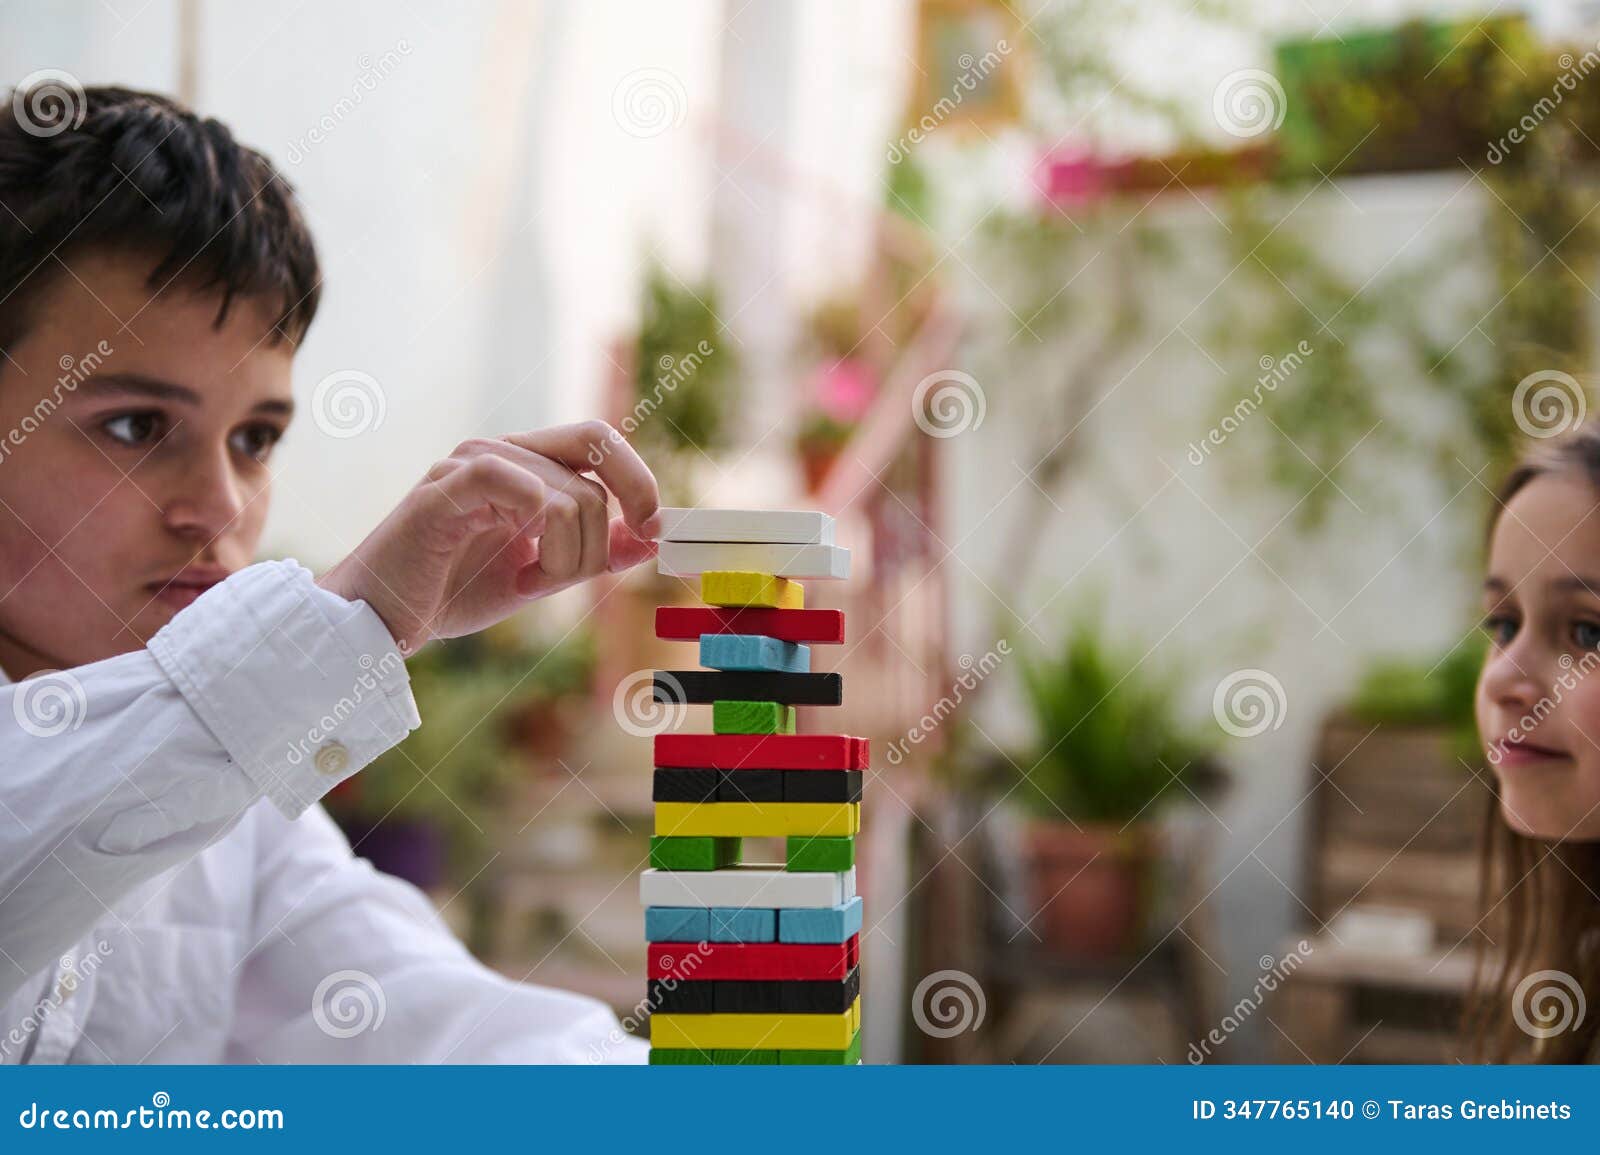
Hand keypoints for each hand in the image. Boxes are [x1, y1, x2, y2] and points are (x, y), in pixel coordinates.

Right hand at [316, 421, 660, 653]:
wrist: (380, 621)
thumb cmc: (451, 593)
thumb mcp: (540, 575)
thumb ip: (593, 553)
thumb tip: (654, 535)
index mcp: (523, 463)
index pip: (597, 439)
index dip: (638, 479)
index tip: (653, 530)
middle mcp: (501, 451)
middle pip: (594, 459)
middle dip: (612, 520)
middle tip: (590, 563)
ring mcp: (473, 463)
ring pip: (571, 496)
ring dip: (568, 558)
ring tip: (530, 583)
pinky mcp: (449, 486)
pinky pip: (528, 493)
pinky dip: (543, 541)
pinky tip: (521, 573)